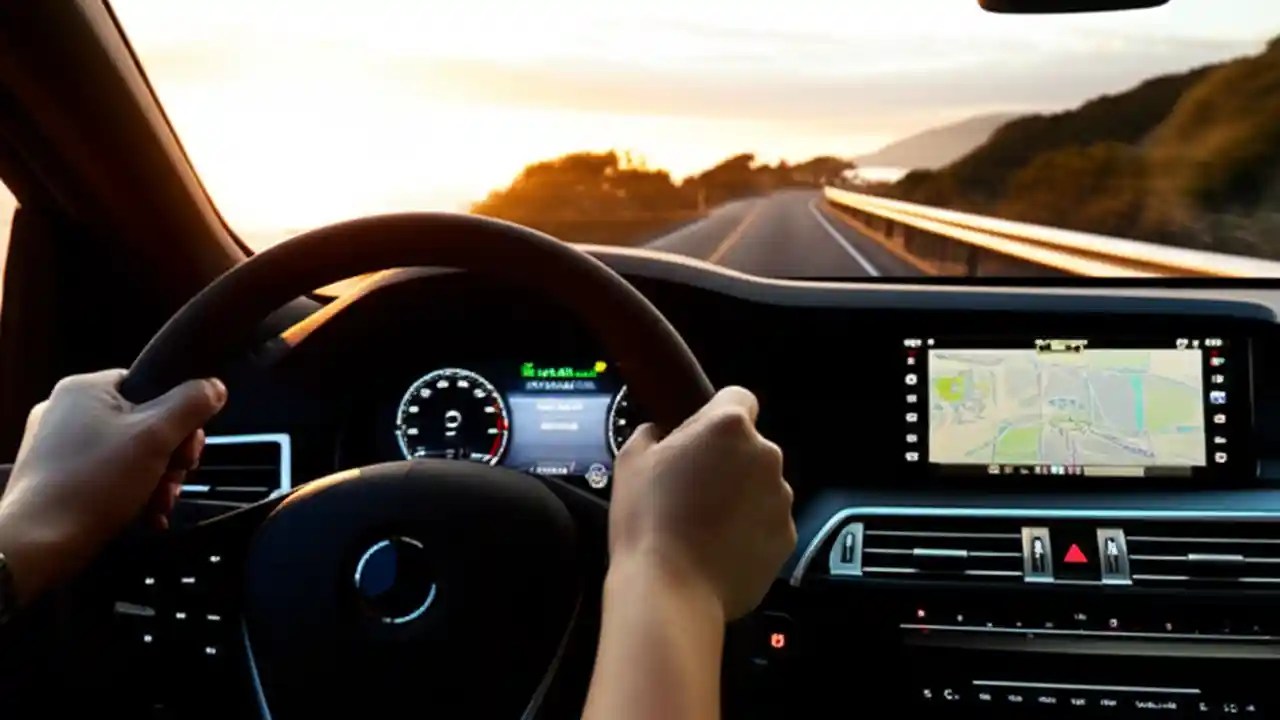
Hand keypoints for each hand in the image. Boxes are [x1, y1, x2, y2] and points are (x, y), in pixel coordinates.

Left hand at [0, 370, 226, 603]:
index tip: (189, 449)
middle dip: (170, 456)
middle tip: (176, 480)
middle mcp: (64, 410)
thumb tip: (214, 387)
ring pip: (127, 453)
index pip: (147, 385)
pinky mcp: (53, 478)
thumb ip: (191, 405)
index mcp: (84, 389)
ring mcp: (55, 445)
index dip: (178, 415)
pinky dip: (130, 492)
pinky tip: (145, 514)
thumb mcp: (155, 437)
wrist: (38, 544)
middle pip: (142, 422)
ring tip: (160, 504)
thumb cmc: (97, 481)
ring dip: (155, 478)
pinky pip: (105, 475)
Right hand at [610, 386, 794, 619]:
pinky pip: (767, 522)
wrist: (671, 592)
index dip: (714, 416)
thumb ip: (653, 432)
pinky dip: (749, 531)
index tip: (696, 441)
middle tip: (690, 488)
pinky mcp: (786, 537)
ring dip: (740, 496)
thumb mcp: (631, 460)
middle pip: (749, 446)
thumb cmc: (647, 521)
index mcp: (728, 427)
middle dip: (727, 460)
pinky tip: (717, 548)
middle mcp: (765, 456)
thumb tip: (662, 433)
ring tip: (702, 525)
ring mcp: (781, 499)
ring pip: (760, 485)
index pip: (737, 397)